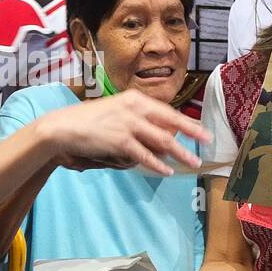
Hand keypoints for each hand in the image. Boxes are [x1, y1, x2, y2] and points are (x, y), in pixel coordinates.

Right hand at [39, 88, 209, 175]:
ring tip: (192, 162)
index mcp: (134, 99)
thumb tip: (161, 138)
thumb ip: (138, 122)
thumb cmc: (88, 121)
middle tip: (208, 141)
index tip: (201, 130)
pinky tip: (166, 171)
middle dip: (191, 133)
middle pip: (171, 123)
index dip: (186, 122)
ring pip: (162, 140)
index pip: (167, 111)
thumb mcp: (116, 113)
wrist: (63, 127)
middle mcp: (134, 108)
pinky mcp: (120, 140)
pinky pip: (145, 155)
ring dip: (180, 153)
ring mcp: (128, 124)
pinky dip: (157, 165)